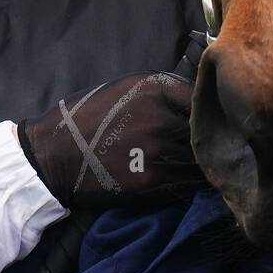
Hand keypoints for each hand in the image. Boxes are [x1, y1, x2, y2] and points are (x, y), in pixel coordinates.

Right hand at [17, 71, 204, 209]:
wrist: (53, 153)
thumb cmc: (89, 116)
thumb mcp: (126, 88)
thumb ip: (164, 91)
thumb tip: (197, 99)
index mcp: (157, 89)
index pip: (204, 99)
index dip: (211, 112)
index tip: (216, 121)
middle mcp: (162, 117)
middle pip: (205, 132)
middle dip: (213, 140)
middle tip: (219, 148)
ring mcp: (158, 151)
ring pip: (200, 160)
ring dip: (206, 165)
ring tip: (210, 168)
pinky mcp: (151, 181)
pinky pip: (187, 184)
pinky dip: (193, 185)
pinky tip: (193, 184)